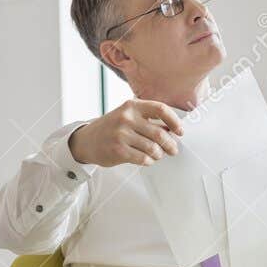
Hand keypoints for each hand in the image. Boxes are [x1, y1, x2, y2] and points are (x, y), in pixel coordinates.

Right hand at [68, 99, 183, 167]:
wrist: (86, 140)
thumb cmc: (111, 128)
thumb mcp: (128, 116)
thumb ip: (148, 120)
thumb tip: (172, 130)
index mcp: (132, 106)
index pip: (161, 109)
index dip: (174, 121)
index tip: (180, 131)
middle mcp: (126, 118)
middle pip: (160, 133)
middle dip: (170, 144)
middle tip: (173, 150)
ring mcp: (121, 134)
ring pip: (153, 148)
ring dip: (159, 154)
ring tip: (158, 155)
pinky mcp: (118, 150)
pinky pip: (143, 158)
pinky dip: (149, 161)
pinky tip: (147, 159)